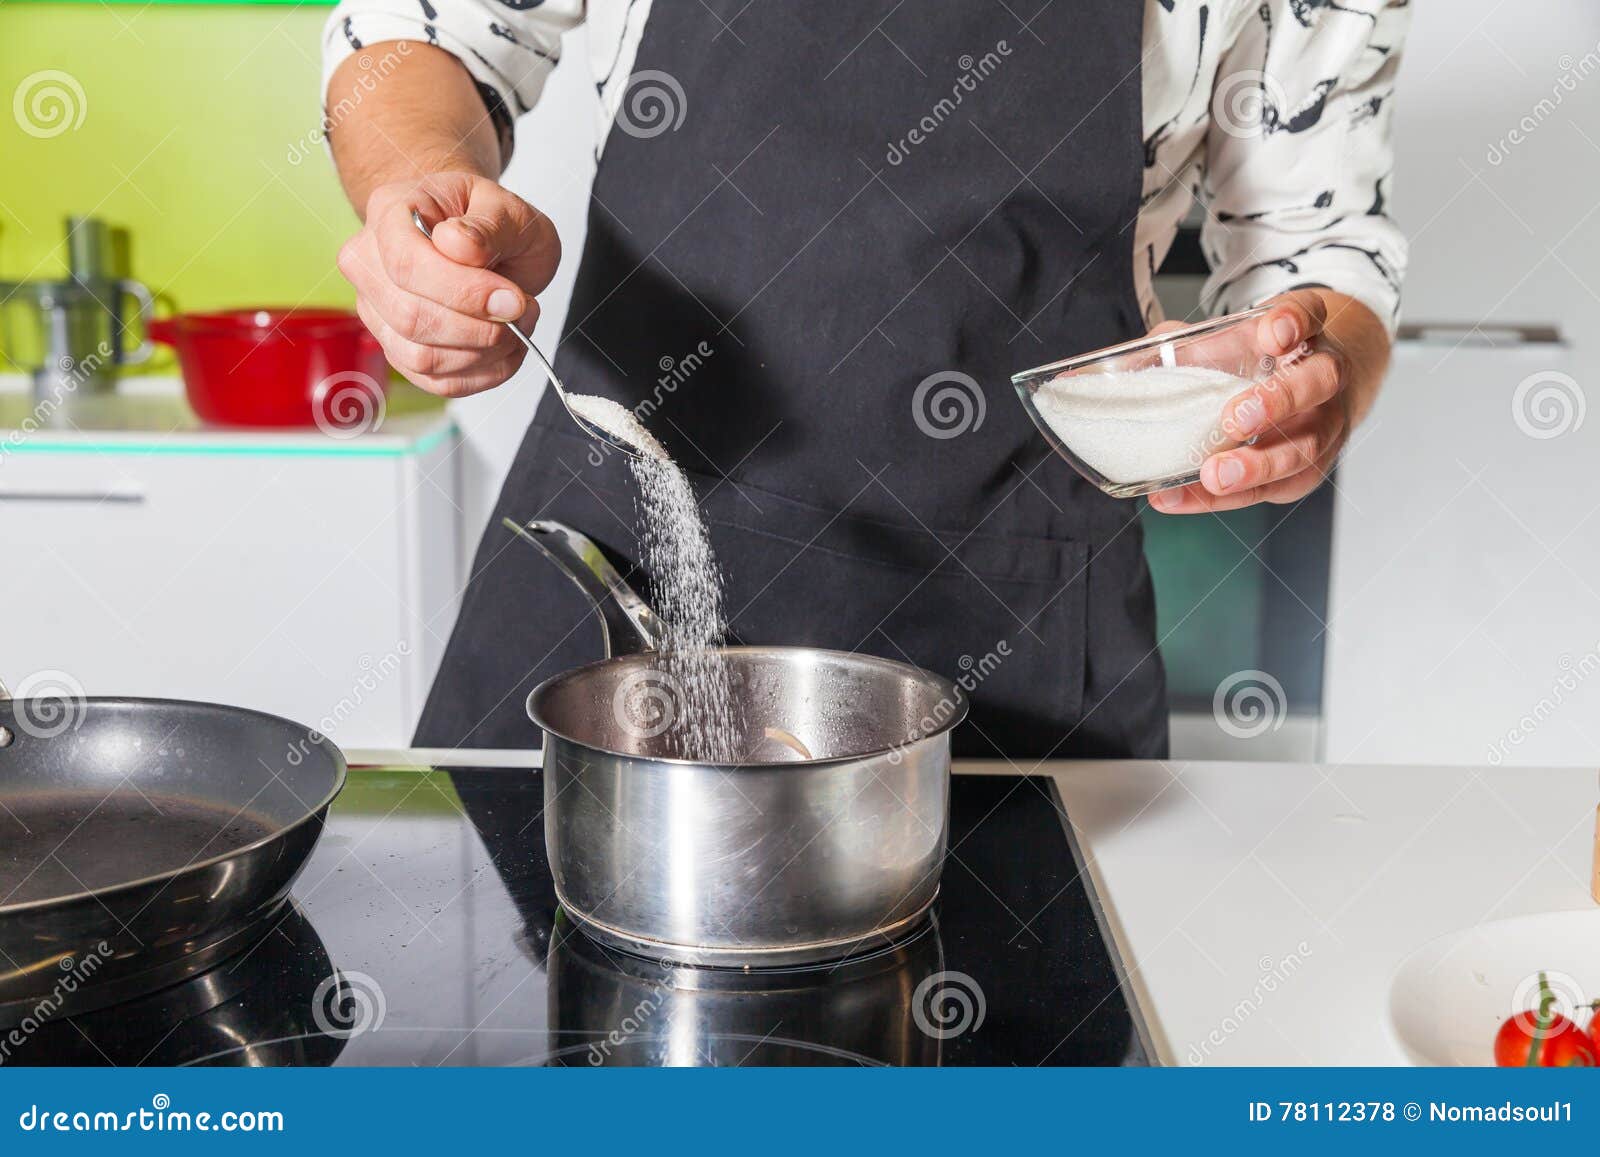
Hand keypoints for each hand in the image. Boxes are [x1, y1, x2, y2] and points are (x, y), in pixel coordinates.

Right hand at [337, 172, 559, 397]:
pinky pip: (435, 381)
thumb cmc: (490, 221)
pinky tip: (506, 351)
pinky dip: (481, 375)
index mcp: (389, 212)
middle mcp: (367, 262)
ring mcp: (376, 310)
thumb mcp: (508, 209)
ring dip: (484, 353)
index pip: (406, 263)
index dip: (464, 292)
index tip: (513, 299)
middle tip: (522, 311)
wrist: (484, 239)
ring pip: (420, 357)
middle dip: (480, 328)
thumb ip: (489, 225)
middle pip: (410, 317)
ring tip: (517, 325)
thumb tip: (458, 245)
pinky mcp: (397, 348)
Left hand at [1147, 290, 1350, 513]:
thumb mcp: (1228, 341)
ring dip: (1258, 465)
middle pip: (1320, 381)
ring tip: (1214, 476)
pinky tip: (1184, 497)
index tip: (1272, 333)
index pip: (1309, 312)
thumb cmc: (1260, 365)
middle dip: (1278, 401)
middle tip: (1235, 418)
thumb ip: (1186, 345)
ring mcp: (1325, 426)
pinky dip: (1228, 498)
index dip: (1293, 320)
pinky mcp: (1307, 470)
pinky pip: (1276, 488)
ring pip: (1306, 448)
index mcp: (1305, 332)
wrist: (1306, 396)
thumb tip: (1132, 359)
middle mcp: (1325, 376)